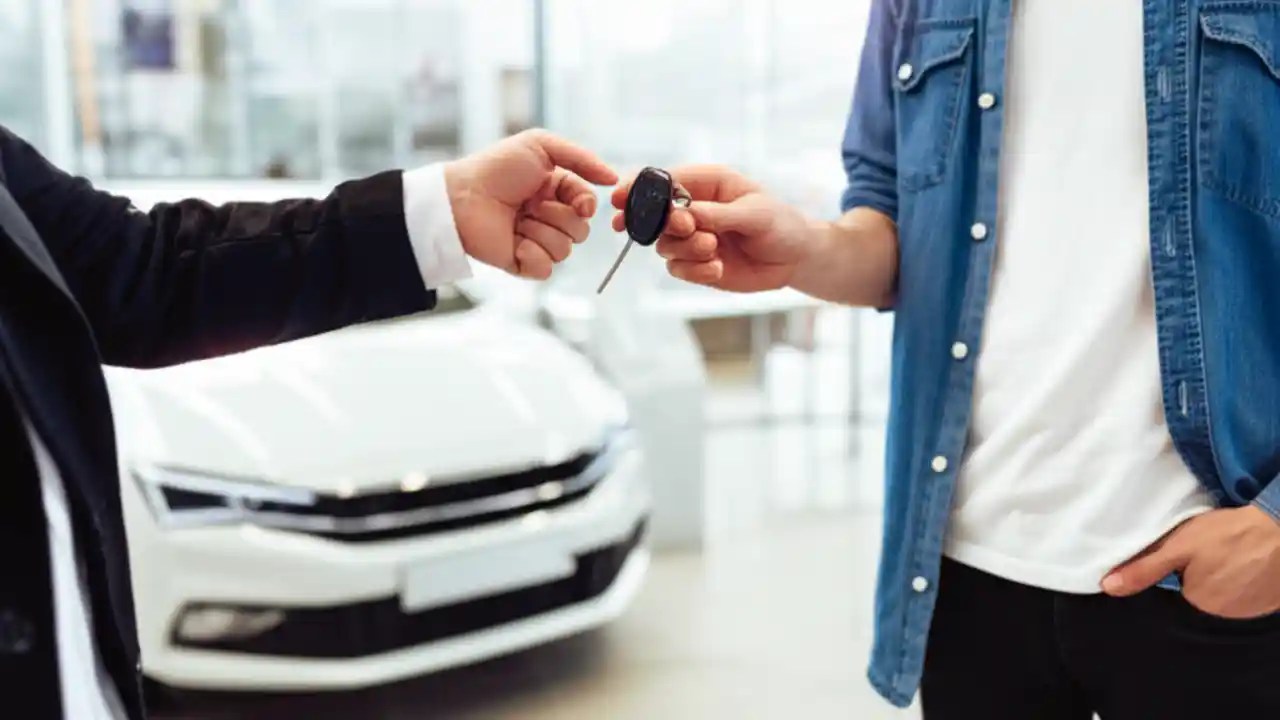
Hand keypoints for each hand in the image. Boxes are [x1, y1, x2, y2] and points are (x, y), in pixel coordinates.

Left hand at [445, 129, 617, 279]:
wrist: (461, 197)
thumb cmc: (496, 168)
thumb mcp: (541, 145)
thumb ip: (581, 158)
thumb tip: (613, 177)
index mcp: (555, 191)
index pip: (587, 204)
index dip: (584, 203)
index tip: (574, 200)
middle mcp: (547, 217)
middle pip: (581, 231)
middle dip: (558, 217)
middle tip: (530, 205)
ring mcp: (535, 241)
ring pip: (565, 250)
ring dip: (541, 232)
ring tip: (517, 221)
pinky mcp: (522, 263)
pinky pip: (546, 269)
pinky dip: (532, 254)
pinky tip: (514, 241)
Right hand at [610, 165, 812, 292]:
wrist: (795, 259)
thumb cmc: (781, 225)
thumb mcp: (756, 213)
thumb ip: (719, 214)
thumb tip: (685, 214)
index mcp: (706, 183)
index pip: (662, 180)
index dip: (638, 189)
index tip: (622, 199)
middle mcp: (693, 208)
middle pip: (655, 215)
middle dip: (664, 226)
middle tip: (690, 230)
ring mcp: (692, 237)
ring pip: (663, 244)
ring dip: (685, 250)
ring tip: (713, 250)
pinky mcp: (696, 263)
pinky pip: (677, 269)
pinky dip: (695, 271)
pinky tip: (718, 268)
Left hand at [1103, 506, 1279, 618]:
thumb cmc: (1229, 534)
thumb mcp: (1178, 546)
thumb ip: (1143, 569)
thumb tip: (1107, 587)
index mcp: (1198, 604)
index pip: (1176, 595)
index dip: (1177, 575)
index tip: (1184, 559)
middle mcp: (1225, 615)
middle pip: (1201, 598)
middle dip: (1198, 579)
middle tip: (1209, 554)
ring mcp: (1250, 611)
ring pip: (1224, 597)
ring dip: (1223, 581)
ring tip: (1227, 557)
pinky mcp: (1269, 602)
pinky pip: (1246, 596)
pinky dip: (1244, 583)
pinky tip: (1244, 563)